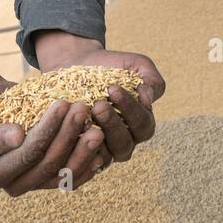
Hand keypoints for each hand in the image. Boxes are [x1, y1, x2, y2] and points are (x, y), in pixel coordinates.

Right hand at [0, 58, 109, 194]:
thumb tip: (17, 138)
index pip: (26, 154)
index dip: (46, 130)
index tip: (61, 103)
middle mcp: (12, 184)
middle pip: (48, 165)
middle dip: (68, 135)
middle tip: (82, 107)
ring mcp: (32, 182)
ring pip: (63, 173)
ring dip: (82, 150)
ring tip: (96, 125)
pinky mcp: (47, 177)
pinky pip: (70, 177)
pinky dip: (86, 163)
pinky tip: (100, 146)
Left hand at [34, 32, 165, 165]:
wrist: (78, 64)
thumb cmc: (111, 66)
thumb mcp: (136, 65)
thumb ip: (151, 79)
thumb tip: (149, 100)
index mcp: (141, 124)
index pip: (143, 125)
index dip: (131, 109)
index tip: (113, 89)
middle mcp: (124, 141)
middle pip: (125, 144)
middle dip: (113, 124)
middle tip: (99, 105)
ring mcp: (102, 150)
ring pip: (105, 154)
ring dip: (97, 136)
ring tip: (85, 116)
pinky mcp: (80, 151)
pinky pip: (82, 158)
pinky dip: (78, 145)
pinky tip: (71, 127)